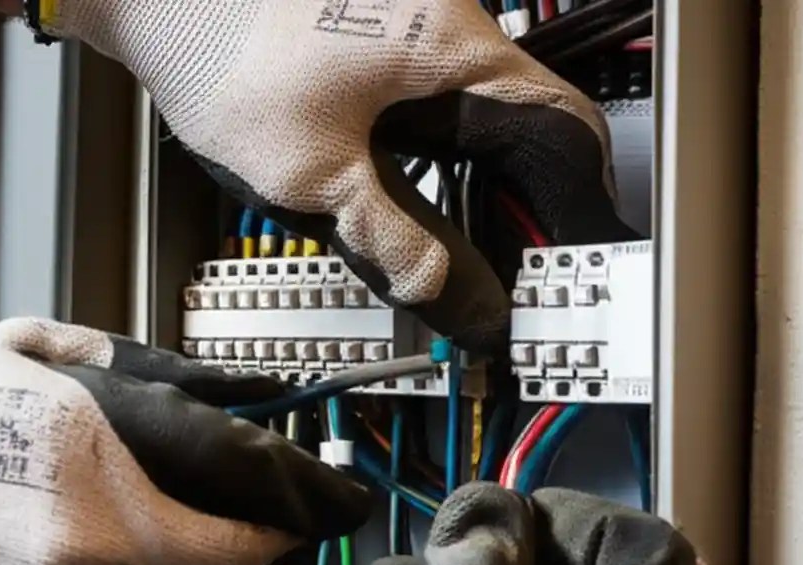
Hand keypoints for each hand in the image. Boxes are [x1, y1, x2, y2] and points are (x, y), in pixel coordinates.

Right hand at [0, 318, 369, 564]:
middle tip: (182, 511)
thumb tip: (158, 367)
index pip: (240, 532)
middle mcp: (99, 560)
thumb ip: (104, 356)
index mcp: (105, 482)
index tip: (294, 519)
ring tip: (106, 532)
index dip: (278, 528)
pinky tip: (68, 564)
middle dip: (211, 544)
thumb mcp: (12, 354)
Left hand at [43, 0, 637, 354]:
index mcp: (456, 49)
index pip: (565, 133)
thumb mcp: (314, 177)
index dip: (579, 210)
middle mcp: (451, 26)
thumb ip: (393, 243)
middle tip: (524, 281)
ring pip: (487, 118)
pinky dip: (450, 161)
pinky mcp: (383, 37)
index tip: (577, 264)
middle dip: (530, 211)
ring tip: (478, 259)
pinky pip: (445, 103)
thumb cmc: (223, 55)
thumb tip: (453, 299)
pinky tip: (427, 205)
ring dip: (490, 188)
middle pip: (532, 128)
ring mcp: (417, 26)